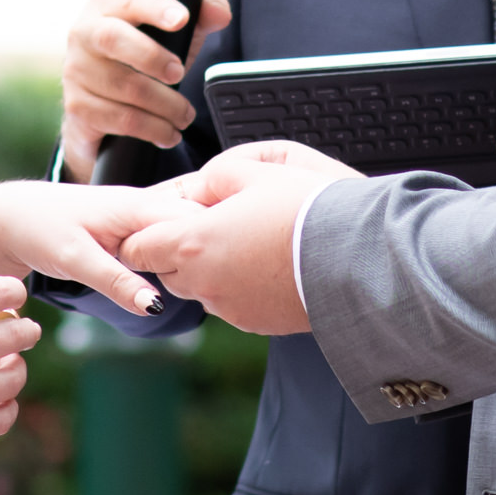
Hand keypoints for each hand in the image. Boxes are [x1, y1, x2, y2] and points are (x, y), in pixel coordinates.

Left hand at [0, 179, 195, 317]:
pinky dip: (176, 259)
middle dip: (211, 252)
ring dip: (194, 258)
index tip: (215, 279)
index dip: (213, 245)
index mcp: (139, 204)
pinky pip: (169, 241)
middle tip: (214, 287)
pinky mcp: (133, 230)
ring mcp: (142, 217)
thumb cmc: (37, 229)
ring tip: (202, 286)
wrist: (7, 218)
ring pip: (185, 234)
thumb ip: (117, 282)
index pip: (199, 218)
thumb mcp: (76, 259)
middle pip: (200, 224)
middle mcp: (146, 205)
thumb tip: (155, 307)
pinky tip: (178, 280)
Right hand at [60, 0, 233, 178]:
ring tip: (184, 115)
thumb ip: (200, 17)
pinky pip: (121, 120)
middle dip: (153, 57)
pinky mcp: (78, 107)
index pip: (131, 0)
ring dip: (166, 106)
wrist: (99, 107)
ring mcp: (75, 72)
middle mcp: (83, 34)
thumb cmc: (138, 59)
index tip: (182, 19)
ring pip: (125, 88)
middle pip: (113, 39)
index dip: (157, 8)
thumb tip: (219, 13)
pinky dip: (153, 130)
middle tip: (180, 74)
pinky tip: (168, 133)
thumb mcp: (171, 35)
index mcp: (106, 6)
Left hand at [119, 142, 359, 336]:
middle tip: (209, 226)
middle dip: (178, 252)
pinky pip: (232, 304)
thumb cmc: (309, 207)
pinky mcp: (257, 323)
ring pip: (201, 290)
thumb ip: (217, 175)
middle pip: (167, 272)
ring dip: (210, 270)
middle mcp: (205, 284)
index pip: (138, 248)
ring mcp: (231, 309)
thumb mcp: (258, 171)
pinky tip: (269, 265)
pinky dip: (239, 287)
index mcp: (193, 244)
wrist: (357, 253)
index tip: (161, 222)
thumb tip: (202, 185)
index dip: (145, 234)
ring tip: (247, 243)